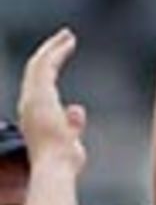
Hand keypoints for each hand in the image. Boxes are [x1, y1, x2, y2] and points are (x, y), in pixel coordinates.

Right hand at [17, 28, 84, 172]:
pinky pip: (46, 65)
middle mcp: (28, 104)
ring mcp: (31, 98)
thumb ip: (72, 125)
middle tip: (64, 40)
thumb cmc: (63, 163)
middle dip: (50, 53)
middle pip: (36, 71)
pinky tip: (68, 42)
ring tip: (67, 35)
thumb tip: (78, 108)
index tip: (60, 59)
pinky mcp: (39, 93)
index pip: (40, 87)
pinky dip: (56, 51)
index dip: (49, 72)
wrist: (56, 168)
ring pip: (39, 64)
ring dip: (53, 48)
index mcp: (34, 116)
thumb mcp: (71, 142)